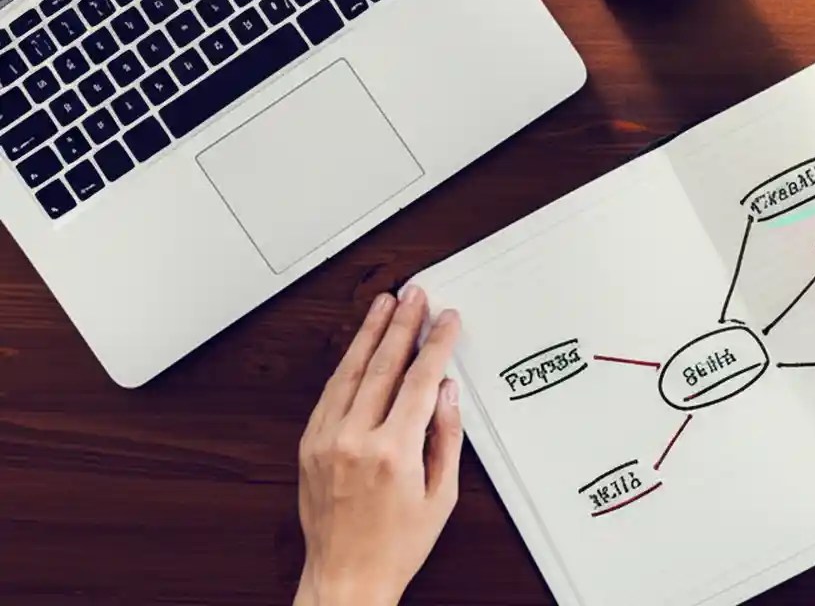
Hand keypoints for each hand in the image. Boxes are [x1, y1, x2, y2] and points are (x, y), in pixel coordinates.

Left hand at [295, 286, 462, 605]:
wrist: (346, 578)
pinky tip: (358, 347)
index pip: (420, 380)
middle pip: (383, 365)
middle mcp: (356, 440)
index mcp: (394, 452)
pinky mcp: (309, 446)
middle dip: (403, 324)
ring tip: (385, 305)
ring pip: (350, 371)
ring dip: (369, 333)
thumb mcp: (441, 495)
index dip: (436, 344)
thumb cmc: (396, 545)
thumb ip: (447, 437)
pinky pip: (329, 393)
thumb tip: (448, 392)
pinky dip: (345, 365)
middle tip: (415, 295)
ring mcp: (327, 441)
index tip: (447, 321)